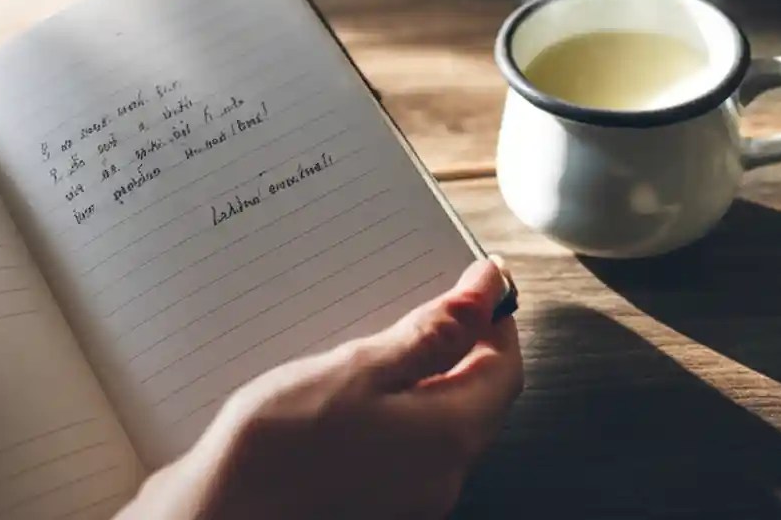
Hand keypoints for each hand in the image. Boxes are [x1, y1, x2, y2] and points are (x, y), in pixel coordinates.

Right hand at [117, 258, 522, 519]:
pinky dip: (390, 412)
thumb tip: (485, 294)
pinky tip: (346, 395)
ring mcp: (408, 500)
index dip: (494, 320)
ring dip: (420, 379)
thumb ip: (430, 334)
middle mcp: (442, 479)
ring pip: (436, 424)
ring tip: (372, 344)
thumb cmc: (276, 449)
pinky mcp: (372, 505)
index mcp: (451, 439)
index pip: (504, 369)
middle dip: (457, 347)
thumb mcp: (357, 369)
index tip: (476, 283)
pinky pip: (401, 448)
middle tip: (422, 304)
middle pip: (475, 399)